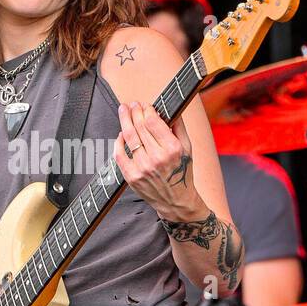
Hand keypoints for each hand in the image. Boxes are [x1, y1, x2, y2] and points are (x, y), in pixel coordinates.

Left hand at [113, 102, 200, 217]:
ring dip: (124, 120)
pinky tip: (121, 134)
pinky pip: (120, 155)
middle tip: (131, 104)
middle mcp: (157, 157)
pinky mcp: (132, 176)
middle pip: (139, 127)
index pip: (153, 122)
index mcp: (172, 149)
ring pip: (129, 137)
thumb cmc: (182, 173)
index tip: (145, 105)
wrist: (176, 202)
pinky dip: (119, 142)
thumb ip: (179, 127)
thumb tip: (170, 108)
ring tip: (123, 110)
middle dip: (134, 112)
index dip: (146, 110)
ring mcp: (143, 167)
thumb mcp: (188, 149)